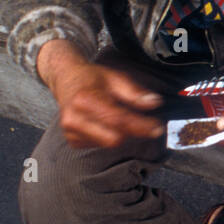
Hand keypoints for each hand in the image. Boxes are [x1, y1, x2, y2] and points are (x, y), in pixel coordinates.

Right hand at [43, 45, 164, 148]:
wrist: (64, 78)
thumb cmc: (91, 77)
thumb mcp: (115, 77)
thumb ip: (135, 92)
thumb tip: (155, 103)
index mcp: (85, 99)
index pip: (118, 120)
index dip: (141, 126)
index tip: (158, 128)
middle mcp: (74, 118)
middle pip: (113, 138)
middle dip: (133, 133)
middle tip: (147, 124)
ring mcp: (70, 131)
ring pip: (108, 144)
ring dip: (121, 134)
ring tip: (120, 116)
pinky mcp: (72, 140)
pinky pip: (99, 145)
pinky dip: (108, 136)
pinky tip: (105, 123)